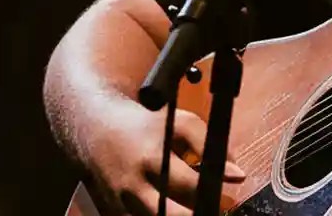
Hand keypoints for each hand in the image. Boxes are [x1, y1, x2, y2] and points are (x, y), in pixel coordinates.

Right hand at [82, 97, 244, 215]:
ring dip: (179, 215)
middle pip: (172, 215)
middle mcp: (133, 185)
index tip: (229, 188)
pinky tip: (170, 206)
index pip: (191, 185)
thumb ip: (209, 145)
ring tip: (194, 207)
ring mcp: (119, 204)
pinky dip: (157, 215)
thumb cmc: (146, 126)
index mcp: (152, 158)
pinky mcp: (110, 213)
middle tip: (214, 207)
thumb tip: (236, 175)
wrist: (95, 130)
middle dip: (198, 213)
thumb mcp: (180, 123)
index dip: (214, 190)